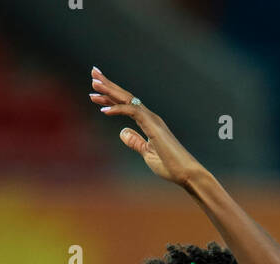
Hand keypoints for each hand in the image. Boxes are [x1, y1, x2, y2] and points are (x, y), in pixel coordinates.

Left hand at [89, 66, 202, 185]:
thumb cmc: (170, 165)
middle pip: (125, 96)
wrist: (185, 173)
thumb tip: (123, 132)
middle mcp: (150, 116)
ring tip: (94, 84)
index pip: (126, 104)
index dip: (111, 96)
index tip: (95, 91)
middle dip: (108, 85)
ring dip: (110, 91)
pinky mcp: (153, 126)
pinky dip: (118, 109)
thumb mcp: (146, 153)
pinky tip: (104, 110)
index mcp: (148, 122)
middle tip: (94, 74)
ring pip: (128, 100)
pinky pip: (133, 112)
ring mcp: (152, 119)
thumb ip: (135, 142)